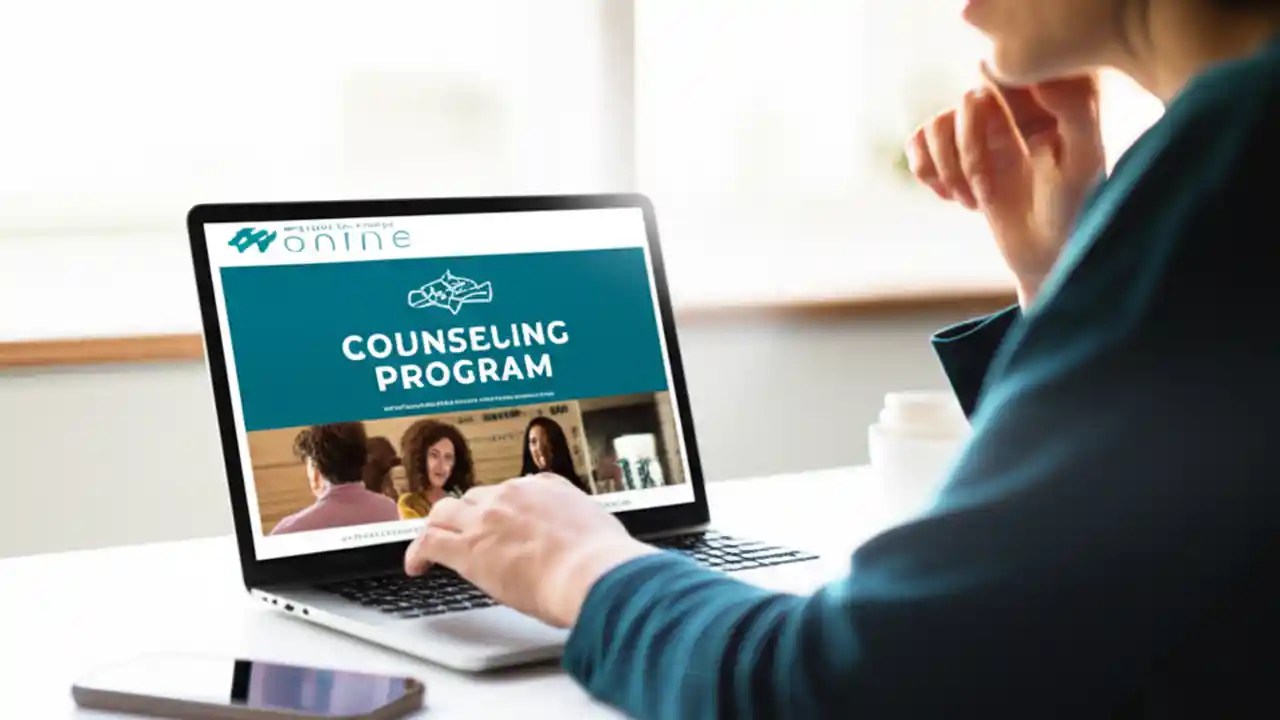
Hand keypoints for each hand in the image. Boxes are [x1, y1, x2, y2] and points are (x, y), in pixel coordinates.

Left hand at [404, 473, 656, 627]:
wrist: (592, 572)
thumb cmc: (601, 562)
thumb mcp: (598, 529)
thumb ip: (581, 530)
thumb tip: (586, 545)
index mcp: (546, 487)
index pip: (514, 490)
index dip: (502, 508)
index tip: (500, 522)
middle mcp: (513, 494)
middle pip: (477, 498)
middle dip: (470, 515)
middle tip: (465, 532)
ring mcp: (487, 518)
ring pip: (446, 512)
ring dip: (439, 527)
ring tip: (431, 544)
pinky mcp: (468, 547)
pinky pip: (429, 542)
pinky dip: (418, 553)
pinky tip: (417, 566)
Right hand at [906, 66, 1103, 306]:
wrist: (1049, 255)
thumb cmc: (1075, 212)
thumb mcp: (1085, 161)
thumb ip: (1075, 109)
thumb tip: (1036, 75)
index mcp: (1048, 101)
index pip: (1007, 73)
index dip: (997, 104)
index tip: (1010, 142)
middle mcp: (1013, 109)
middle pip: (967, 101)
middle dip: (968, 152)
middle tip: (986, 194)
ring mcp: (981, 132)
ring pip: (937, 123)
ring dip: (946, 169)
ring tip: (969, 201)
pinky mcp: (955, 154)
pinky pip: (917, 141)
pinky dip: (926, 171)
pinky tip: (950, 196)